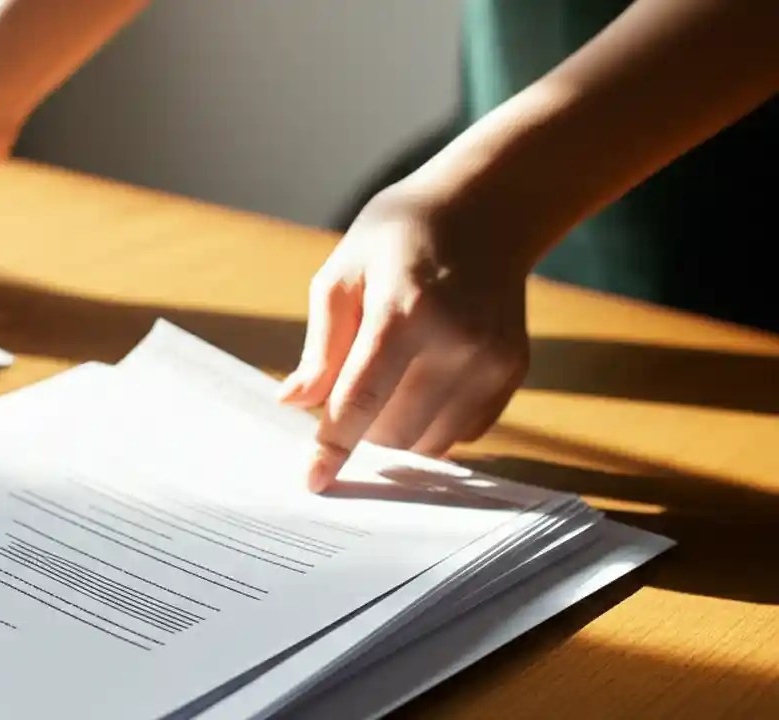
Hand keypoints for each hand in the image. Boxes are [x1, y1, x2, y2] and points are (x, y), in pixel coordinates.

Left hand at [278, 181, 534, 491]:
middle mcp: (456, 342)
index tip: (311, 482)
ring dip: (395, 430)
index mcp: (404, 313)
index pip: (360, 401)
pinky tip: (425, 377)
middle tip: (349, 389)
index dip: (331, 448)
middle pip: (392, 432)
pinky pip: (460, 432)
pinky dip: (431, 422)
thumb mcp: (342, 275)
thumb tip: (292, 403)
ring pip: (428, 442)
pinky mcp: (512, 372)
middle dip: (359, 429)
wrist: (486, 209)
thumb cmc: (398, 238)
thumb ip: (320, 346)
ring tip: (389, 378)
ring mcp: (491, 361)